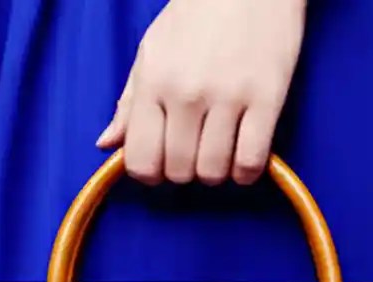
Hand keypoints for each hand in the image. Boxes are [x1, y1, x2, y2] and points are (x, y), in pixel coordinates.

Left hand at [96, 0, 306, 185]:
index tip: (162, 164)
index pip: (140, 160)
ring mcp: (228, 97)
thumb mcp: (151, 52)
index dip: (150, 174)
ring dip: (217, 173)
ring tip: (221, 153)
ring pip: (213, 172)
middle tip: (195, 152)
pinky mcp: (267, 98)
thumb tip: (106, 144)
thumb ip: (129, 103)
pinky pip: (252, 160)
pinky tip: (245, 157)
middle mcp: (186, 94)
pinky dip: (246, 172)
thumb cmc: (196, 16)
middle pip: (178, 172)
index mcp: (153, 83)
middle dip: (185, 172)